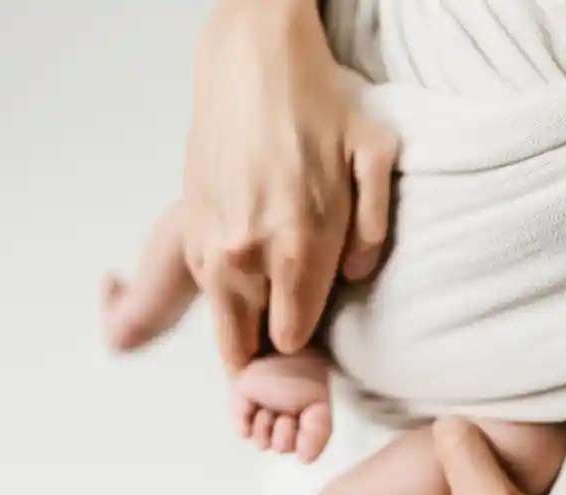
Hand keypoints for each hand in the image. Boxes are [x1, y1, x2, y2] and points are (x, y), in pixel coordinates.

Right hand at [184, 0, 397, 369]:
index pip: (295, 336)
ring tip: (264, 329)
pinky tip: (245, 284)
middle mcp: (247, 253)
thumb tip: (353, 275)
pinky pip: (206, 291)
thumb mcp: (375, 157)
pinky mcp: (190, 230)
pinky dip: (225, 300)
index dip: (307, 348)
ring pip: (221, 326)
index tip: (314, 342)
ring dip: (243, 334)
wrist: (251, 64)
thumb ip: (374, 229)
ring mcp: (212, 245)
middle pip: (248, 346)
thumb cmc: (317, 105)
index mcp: (297, 244)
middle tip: (285, 351)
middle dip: (267, 358)